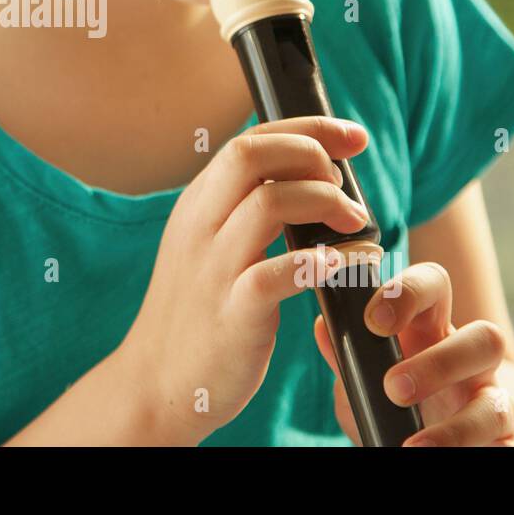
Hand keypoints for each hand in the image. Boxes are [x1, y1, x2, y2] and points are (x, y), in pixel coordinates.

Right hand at [116, 116, 370, 444]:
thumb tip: (306, 179)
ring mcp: (213, 269)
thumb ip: (240, 211)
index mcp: (197, 206)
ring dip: (327, 202)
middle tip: (347, 183)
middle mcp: (199, 227)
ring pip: (269, 202)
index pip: (250, 139)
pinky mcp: (232, 314)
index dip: (308, 129)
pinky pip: (281, 273)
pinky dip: (325, 261)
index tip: (353, 138)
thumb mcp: (207, 248)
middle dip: (313, 153)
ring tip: (358, 224)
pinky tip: (350, 265)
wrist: (155, 384)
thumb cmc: (196, 315)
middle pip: (252, 154)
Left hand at [311, 261, 513, 446]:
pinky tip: (475, 462)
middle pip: (484, 339)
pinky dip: (508, 458)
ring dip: (460, 427)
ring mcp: (494, 404)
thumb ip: (348, 357)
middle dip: (439, 362)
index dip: (409, 292)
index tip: (373, 321)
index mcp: (433, 331)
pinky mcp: (507, 444)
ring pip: (500, 404)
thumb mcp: (367, 376)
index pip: (436, 286)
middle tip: (393, 388)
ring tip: (415, 446)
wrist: (439, 438)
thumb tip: (324, 327)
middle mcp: (472, 364)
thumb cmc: (397, 397)